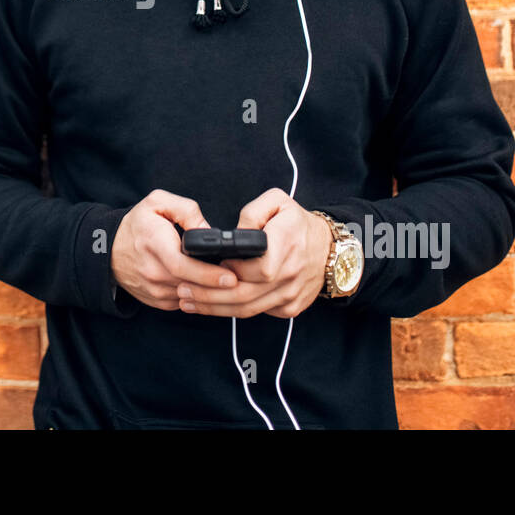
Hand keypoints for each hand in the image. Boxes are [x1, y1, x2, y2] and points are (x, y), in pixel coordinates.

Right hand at [111, 189, 239, 310]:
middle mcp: (153, 271)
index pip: (183, 265)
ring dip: (210, 294)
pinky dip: (198, 297)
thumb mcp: (157, 203)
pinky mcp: (156, 301)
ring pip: (189, 298)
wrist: (108, 250)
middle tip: (242, 283)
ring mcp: (154, 290)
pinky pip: (183, 303)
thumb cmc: (137, 225)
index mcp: (154, 244)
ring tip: (230, 286)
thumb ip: (186, 210)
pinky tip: (210, 288)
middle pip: (191, 285)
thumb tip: (208, 230)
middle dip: (218, 287)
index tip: (231, 276)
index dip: (208, 274)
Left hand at [176, 188, 330, 318]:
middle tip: (183, 291)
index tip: (208, 267)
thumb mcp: (278, 201)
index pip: (257, 268)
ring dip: (215, 309)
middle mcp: (290, 274)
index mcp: (286, 244)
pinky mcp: (290, 308)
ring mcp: (291, 295)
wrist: (331, 250)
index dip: (230, 272)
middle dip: (209, 295)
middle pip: (245, 294)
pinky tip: (212, 307)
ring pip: (248, 309)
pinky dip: (233, 312)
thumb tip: (235, 234)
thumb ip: (253, 211)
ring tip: (189, 302)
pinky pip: (258, 313)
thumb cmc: (298, 223)